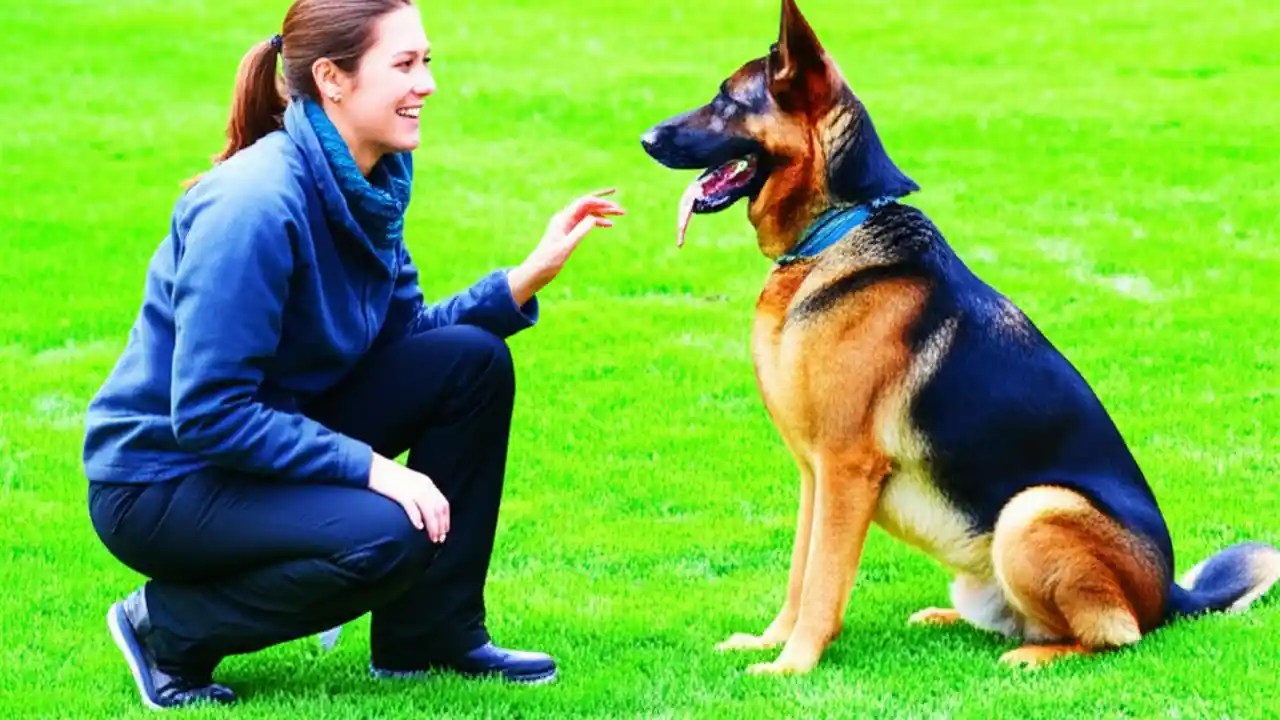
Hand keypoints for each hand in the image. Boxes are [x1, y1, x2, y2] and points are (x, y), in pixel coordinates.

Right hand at [367, 453, 449, 542]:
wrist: (373, 466)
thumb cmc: (389, 477)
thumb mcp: (410, 483)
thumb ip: (420, 495)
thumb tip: (425, 514)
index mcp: (427, 483)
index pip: (443, 503)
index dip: (445, 519)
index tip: (444, 531)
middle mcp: (423, 486)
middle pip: (438, 509)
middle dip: (441, 526)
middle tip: (439, 539)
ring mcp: (413, 489)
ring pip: (429, 511)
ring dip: (432, 526)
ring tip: (432, 538)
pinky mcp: (401, 493)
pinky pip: (413, 508)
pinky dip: (417, 518)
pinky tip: (418, 527)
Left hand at [507, 188, 624, 304]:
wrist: (536, 271)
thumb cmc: (548, 260)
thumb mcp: (566, 247)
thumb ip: (580, 231)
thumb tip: (594, 217)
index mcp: (563, 219)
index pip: (584, 203)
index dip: (600, 200)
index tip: (614, 205)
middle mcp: (565, 218)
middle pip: (588, 205)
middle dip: (605, 205)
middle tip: (622, 210)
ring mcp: (567, 224)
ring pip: (588, 213)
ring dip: (604, 213)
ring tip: (619, 215)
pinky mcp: (569, 232)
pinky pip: (586, 222)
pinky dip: (597, 222)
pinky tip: (608, 225)